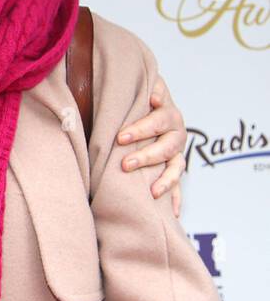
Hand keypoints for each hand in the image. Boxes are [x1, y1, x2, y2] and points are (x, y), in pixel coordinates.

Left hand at [117, 76, 185, 218]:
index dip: (141, 129)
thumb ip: (143, 88)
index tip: (121, 138)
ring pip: (176, 168)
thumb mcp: (138, 87)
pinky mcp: (174, 168)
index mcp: (168, 114)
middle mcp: (176, 134)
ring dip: (166, 181)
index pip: (157, 121)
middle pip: (166, 147)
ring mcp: (177, 152)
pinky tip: (174, 213)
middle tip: (125, 165)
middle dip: (147, 156)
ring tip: (153, 192)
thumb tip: (154, 96)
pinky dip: (177, 199)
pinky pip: (179, 185)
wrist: (149, 102)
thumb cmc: (137, 97)